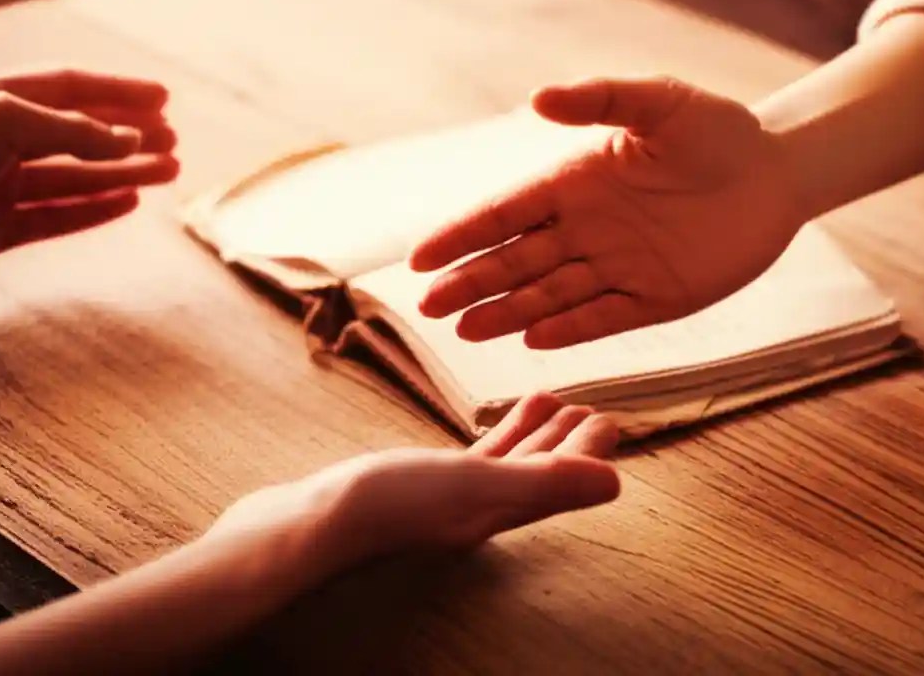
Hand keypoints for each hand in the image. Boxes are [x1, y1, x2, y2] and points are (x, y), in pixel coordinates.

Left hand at [0, 66, 178, 277]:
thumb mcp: (5, 121)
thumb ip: (72, 129)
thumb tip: (130, 140)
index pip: (68, 88)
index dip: (118, 92)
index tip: (164, 99)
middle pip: (77, 133)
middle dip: (128, 135)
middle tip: (173, 140)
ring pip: (75, 176)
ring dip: (124, 173)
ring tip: (169, 172)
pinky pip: (56, 217)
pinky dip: (95, 210)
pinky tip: (129, 203)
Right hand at [204, 392, 619, 591]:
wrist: (310, 523)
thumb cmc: (389, 505)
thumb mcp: (475, 485)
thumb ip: (545, 481)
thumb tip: (613, 481)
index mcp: (504, 509)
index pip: (563, 479)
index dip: (589, 453)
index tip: (610, 419)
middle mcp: (483, 509)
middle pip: (541, 471)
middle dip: (568, 440)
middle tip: (589, 406)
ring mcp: (451, 499)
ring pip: (506, 462)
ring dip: (532, 433)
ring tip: (547, 400)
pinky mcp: (420, 486)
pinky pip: (470, 458)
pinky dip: (491, 435)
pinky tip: (486, 418)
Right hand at [408, 77, 802, 348]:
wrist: (776, 173)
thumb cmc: (716, 131)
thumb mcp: (659, 102)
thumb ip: (601, 99)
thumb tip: (536, 99)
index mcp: (575, 183)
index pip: (505, 214)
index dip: (462, 236)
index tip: (419, 258)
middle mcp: (587, 230)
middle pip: (516, 261)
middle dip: (471, 283)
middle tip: (428, 307)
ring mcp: (618, 268)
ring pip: (549, 295)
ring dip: (507, 312)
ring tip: (465, 331)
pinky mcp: (654, 299)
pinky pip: (602, 317)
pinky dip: (569, 329)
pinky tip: (532, 338)